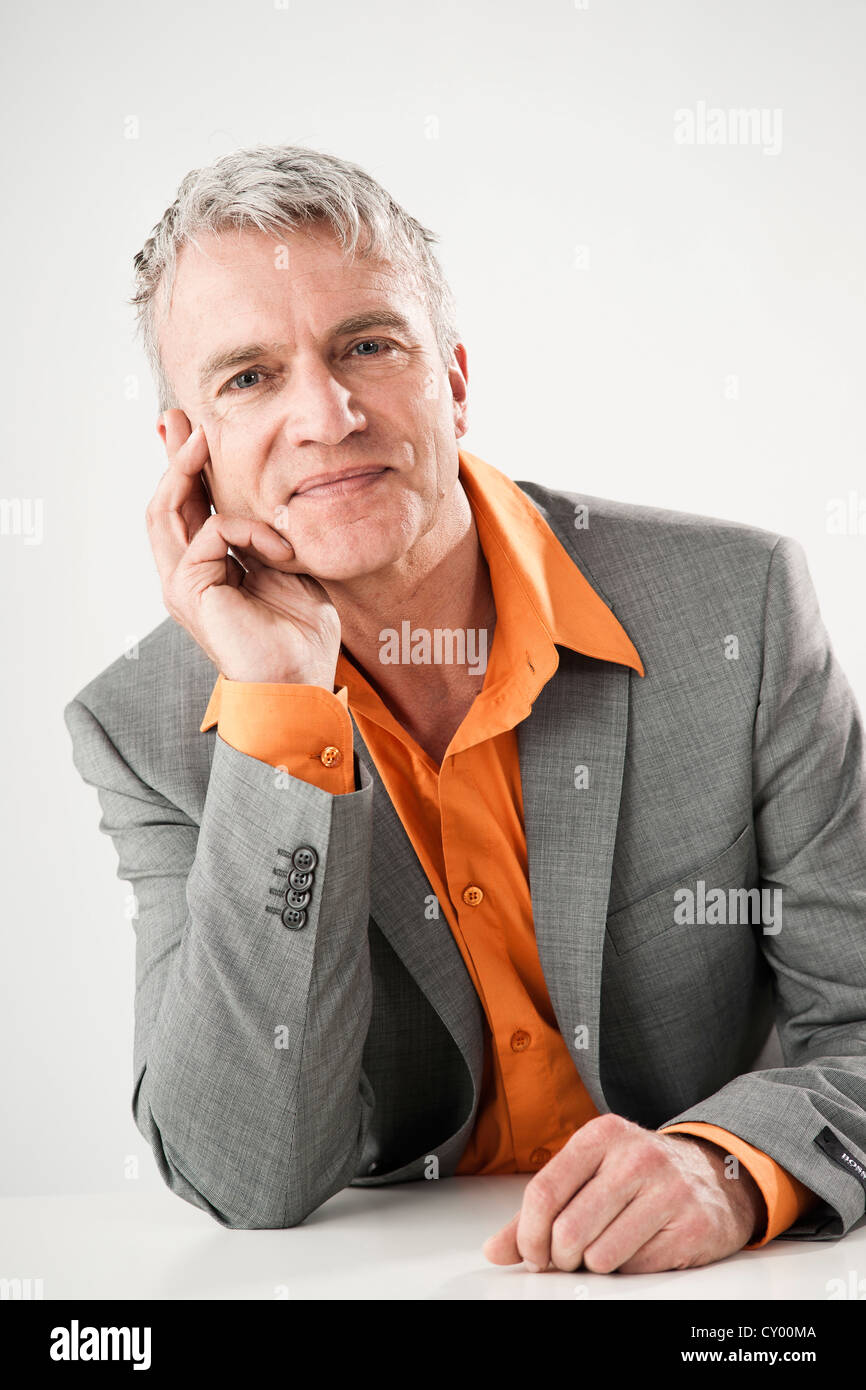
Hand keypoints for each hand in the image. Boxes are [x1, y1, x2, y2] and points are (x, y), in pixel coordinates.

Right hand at [146, 410, 341, 686]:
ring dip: (184, 469)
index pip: (189, 509)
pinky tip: (281, 547)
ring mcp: (182, 583)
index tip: (193, 428)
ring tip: (201, 437)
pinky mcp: (188, 590)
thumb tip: (270, 498)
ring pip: (167, 510)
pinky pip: (212, 533)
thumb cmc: (299, 634)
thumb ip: (269, 536)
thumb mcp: (288, 568)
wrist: (299, 681)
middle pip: (167, 503)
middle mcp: (186, 575)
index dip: (187, 468)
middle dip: (174, 457)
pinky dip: (249, 529)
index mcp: (209, 569)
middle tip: (181, 416)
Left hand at [481, 1114, 764, 1273]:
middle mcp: (636, 1156)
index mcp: (602, 1135)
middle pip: (569, 1230)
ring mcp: (669, 1189)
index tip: (531, 1253)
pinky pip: (637, 1268)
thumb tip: (496, 1250)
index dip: (528, 1234)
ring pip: (601, 1255)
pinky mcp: (693, 1225)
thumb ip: (537, 1212)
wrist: (712, 1177)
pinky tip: (640, 1246)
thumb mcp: (588, 1175)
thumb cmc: (637, 1177)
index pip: (545, 1191)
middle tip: (570, 1256)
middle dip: (561, 1257)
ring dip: (595, 1265)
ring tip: (607, 1247)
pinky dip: (630, 1269)